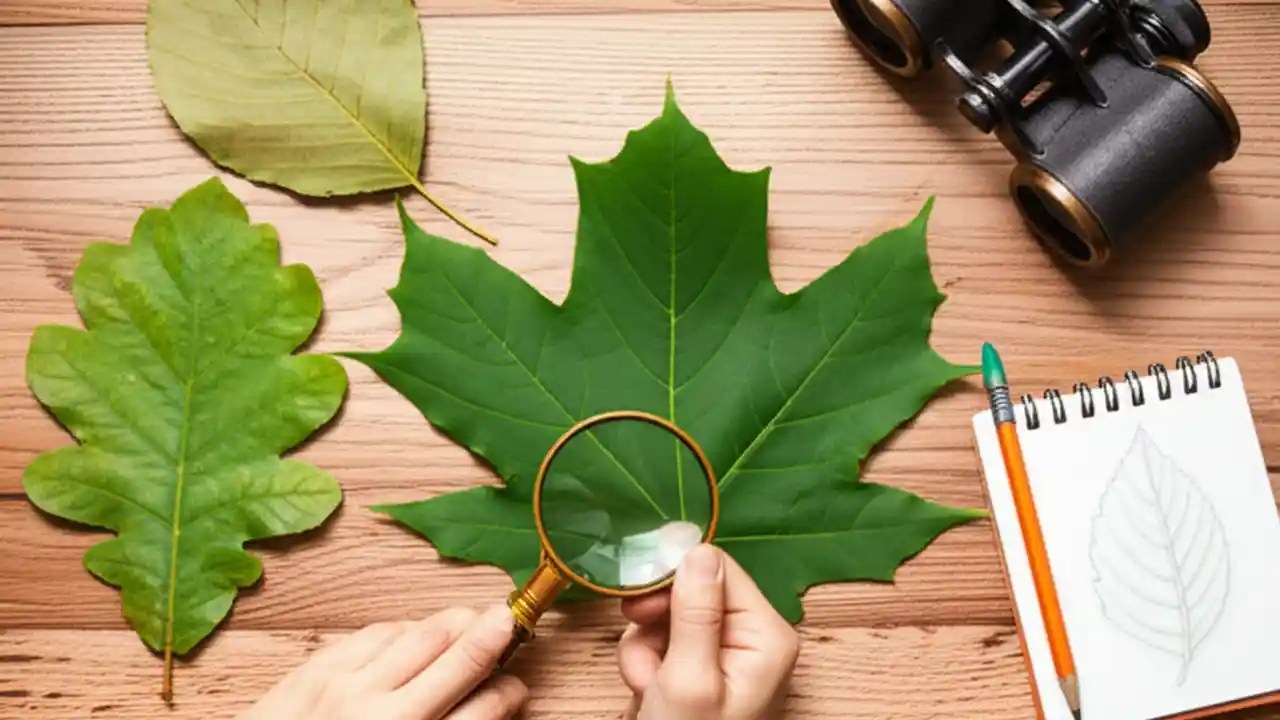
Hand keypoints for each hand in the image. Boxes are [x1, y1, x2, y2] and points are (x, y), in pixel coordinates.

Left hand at [240, 605, 526, 719]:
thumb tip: (482, 706)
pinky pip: (372, 634)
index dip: (507, 692)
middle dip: (491, 633)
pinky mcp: (314, 670)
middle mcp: (381, 716)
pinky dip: (401, 630)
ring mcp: (345, 687)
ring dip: (450, 624)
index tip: (517, 684)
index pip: (482, 711)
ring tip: (469, 621)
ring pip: (418, 633)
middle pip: (457, 656)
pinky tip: (411, 634)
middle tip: (512, 618)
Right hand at [617, 544, 799, 719]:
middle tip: (641, 657)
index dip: (672, 581)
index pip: (717, 569)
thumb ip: (695, 612)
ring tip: (647, 689)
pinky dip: (648, 665)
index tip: (636, 607)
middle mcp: (755, 639)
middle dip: (655, 624)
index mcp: (768, 634)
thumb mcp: (687, 678)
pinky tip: (647, 693)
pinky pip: (667, 644)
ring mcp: (729, 656)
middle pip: (692, 592)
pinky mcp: (704, 671)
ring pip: (671, 618)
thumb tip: (697, 547)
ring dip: (646, 649)